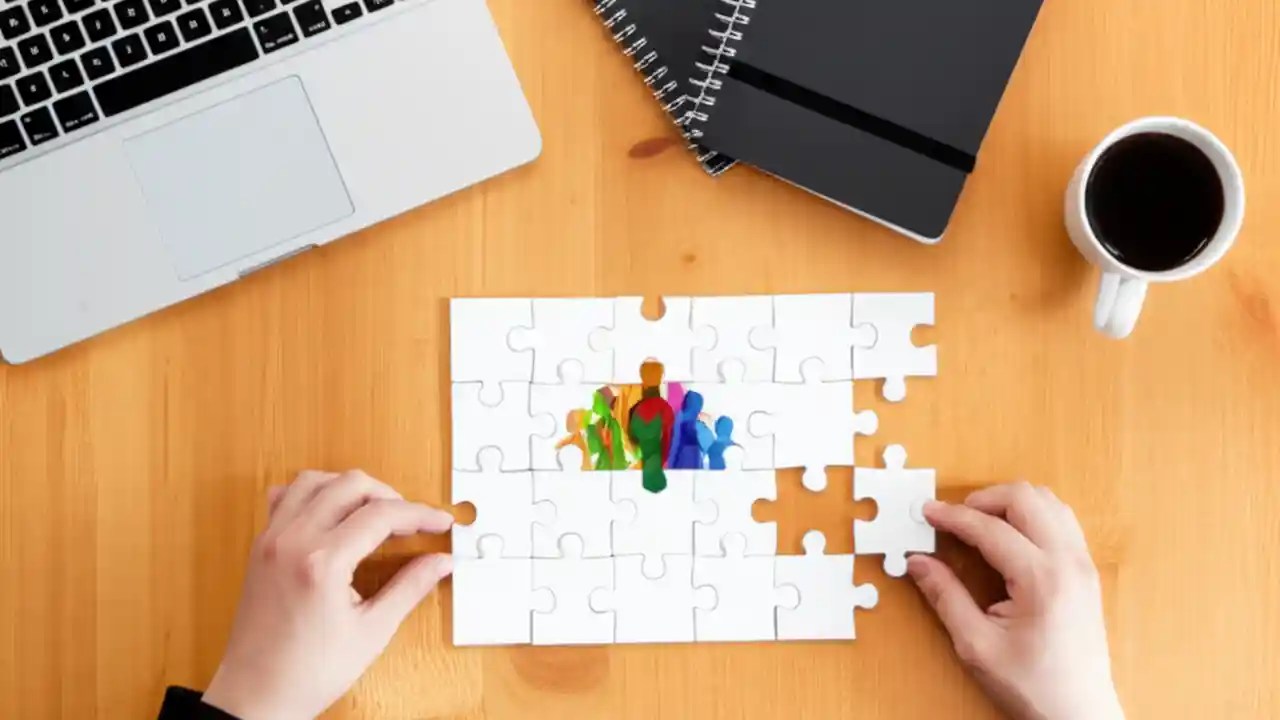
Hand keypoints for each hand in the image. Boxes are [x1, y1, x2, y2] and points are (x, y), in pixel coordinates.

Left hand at [203, 471, 453, 719]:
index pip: (382, 515)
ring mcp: (271, 540)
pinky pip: (285, 498)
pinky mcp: (260, 547)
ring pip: (315, 481)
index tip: (440, 522)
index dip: (419, 514)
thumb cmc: (308, 672)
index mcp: (322, 563)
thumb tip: (441, 562)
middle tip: (410, 522)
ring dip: (350, 488)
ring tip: (373, 512)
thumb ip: (409, 588)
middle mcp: (293, 541)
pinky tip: (330, 514)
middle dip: (389, 496)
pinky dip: (312, 494)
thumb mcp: (371, 632)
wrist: (256, 695)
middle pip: (350, 485)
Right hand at [907, 483, 1123, 719]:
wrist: (1080, 712)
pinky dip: (1031, 516)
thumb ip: (945, 597)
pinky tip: (1008, 537)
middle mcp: (1069, 563)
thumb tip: (917, 561)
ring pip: (1049, 502)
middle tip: (954, 517)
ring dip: (1010, 503)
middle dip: (983, 499)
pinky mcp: (1087, 571)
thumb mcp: (977, 645)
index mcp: (1042, 581)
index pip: (990, 529)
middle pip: (1026, 498)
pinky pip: (1061, 521)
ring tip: (979, 524)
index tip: (926, 512)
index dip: (953, 517)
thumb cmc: (1031, 685)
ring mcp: (1083, 564)